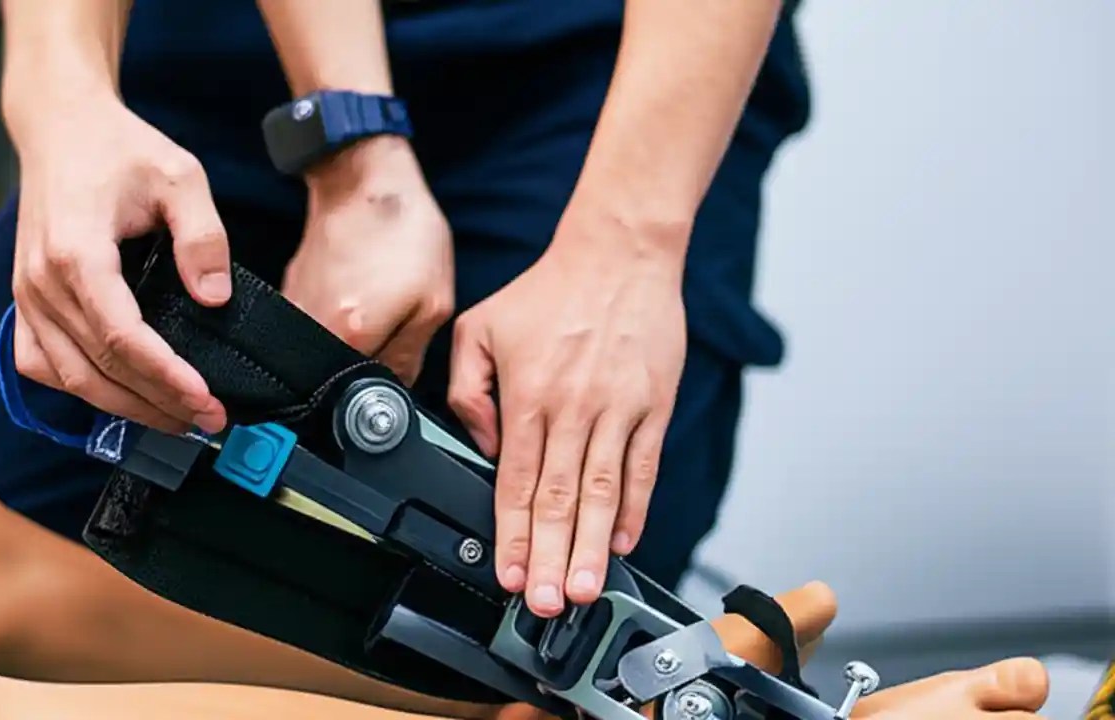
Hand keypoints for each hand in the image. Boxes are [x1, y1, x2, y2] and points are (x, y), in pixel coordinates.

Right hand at [8, 91, 227, 434]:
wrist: (61, 127)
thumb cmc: (119, 149)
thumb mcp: (180, 176)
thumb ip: (203, 236)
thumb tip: (215, 298)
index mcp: (77, 253)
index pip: (122, 338)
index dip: (166, 377)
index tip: (207, 400)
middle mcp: (42, 283)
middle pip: (99, 369)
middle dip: (158, 403)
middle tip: (210, 421)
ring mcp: (27, 296)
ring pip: (71, 378)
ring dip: (125, 407)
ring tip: (178, 419)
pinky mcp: (26, 302)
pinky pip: (42, 364)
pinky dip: (80, 389)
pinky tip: (122, 398)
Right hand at [282, 137, 453, 383]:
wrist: (363, 178)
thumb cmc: (403, 232)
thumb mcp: (432, 302)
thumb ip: (410, 357)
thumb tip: (394, 390)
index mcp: (351, 336)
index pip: (362, 393)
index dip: (382, 388)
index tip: (396, 369)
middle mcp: (312, 329)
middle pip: (336, 374)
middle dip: (364, 364)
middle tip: (388, 329)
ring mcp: (295, 309)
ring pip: (322, 351)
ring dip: (349, 340)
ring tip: (373, 305)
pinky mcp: (289, 290)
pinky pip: (312, 325)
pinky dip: (335, 318)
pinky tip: (356, 293)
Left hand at [448, 201, 687, 616]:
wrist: (619, 253)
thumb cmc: (550, 291)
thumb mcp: (480, 328)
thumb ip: (467, 389)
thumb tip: (481, 442)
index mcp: (528, 395)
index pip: (514, 482)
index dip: (510, 535)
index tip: (507, 574)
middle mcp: (573, 408)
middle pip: (557, 498)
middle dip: (548, 557)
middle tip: (544, 603)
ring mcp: (618, 409)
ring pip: (601, 492)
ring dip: (590, 546)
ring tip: (583, 588)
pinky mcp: (654, 406)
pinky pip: (643, 468)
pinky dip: (633, 508)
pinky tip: (622, 542)